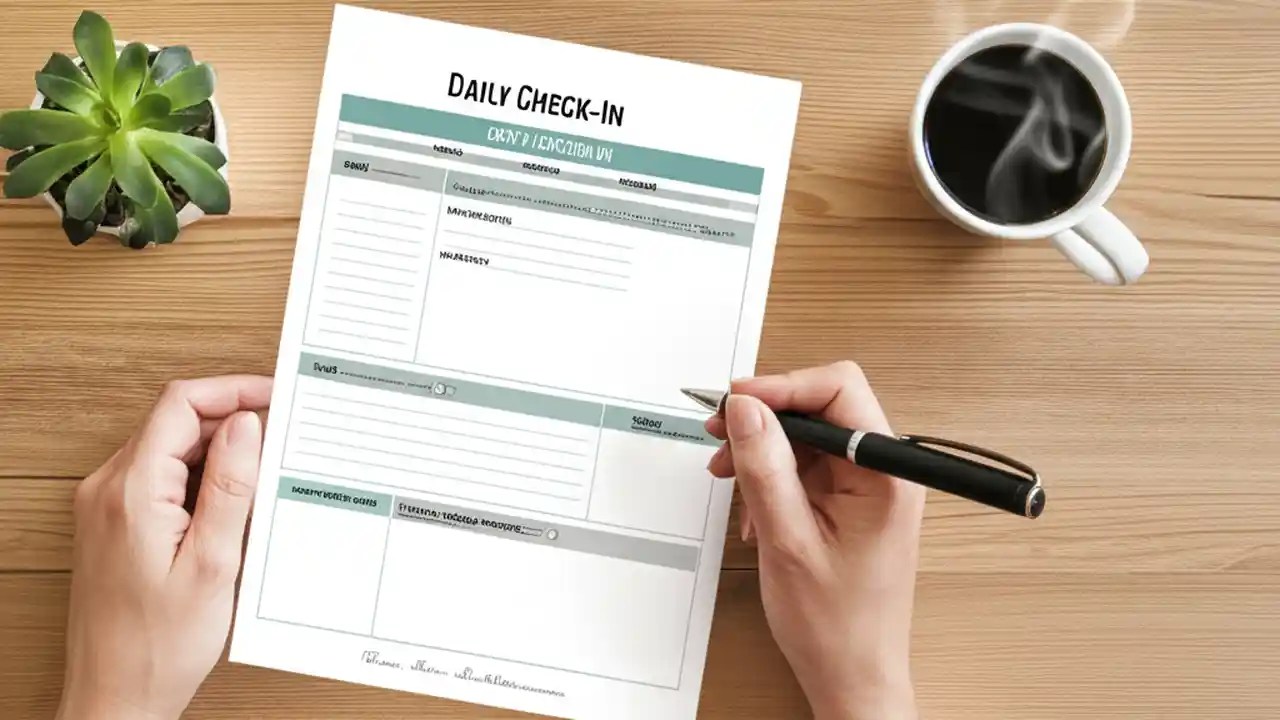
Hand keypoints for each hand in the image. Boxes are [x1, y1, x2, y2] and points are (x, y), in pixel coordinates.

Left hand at [58, 376, 272, 719]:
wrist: (115, 699)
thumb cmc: (157, 647)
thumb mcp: (212, 562)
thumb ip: (229, 485)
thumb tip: (246, 424)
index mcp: (130, 492)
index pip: (180, 404)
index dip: (232, 389)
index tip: (274, 396)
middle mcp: (108, 490)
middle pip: (174, 421)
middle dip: (232, 418)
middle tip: (282, 436)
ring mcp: (106, 506)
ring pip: (169, 447)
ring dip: (217, 449)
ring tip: (262, 475)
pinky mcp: (113, 524)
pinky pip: (159, 477)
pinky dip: (199, 477)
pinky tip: (230, 504)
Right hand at [706, 362, 923, 719]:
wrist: (852, 676)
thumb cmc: (836, 626)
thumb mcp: (788, 541)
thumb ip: (765, 468)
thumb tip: (745, 410)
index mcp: (886, 476)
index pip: (840, 389)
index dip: (783, 386)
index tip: (737, 401)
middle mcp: (886, 473)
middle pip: (822, 407)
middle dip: (766, 418)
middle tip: (720, 435)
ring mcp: (869, 487)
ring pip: (809, 436)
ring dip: (764, 449)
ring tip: (728, 474)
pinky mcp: (852, 501)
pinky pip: (808, 466)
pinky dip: (772, 475)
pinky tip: (752, 505)